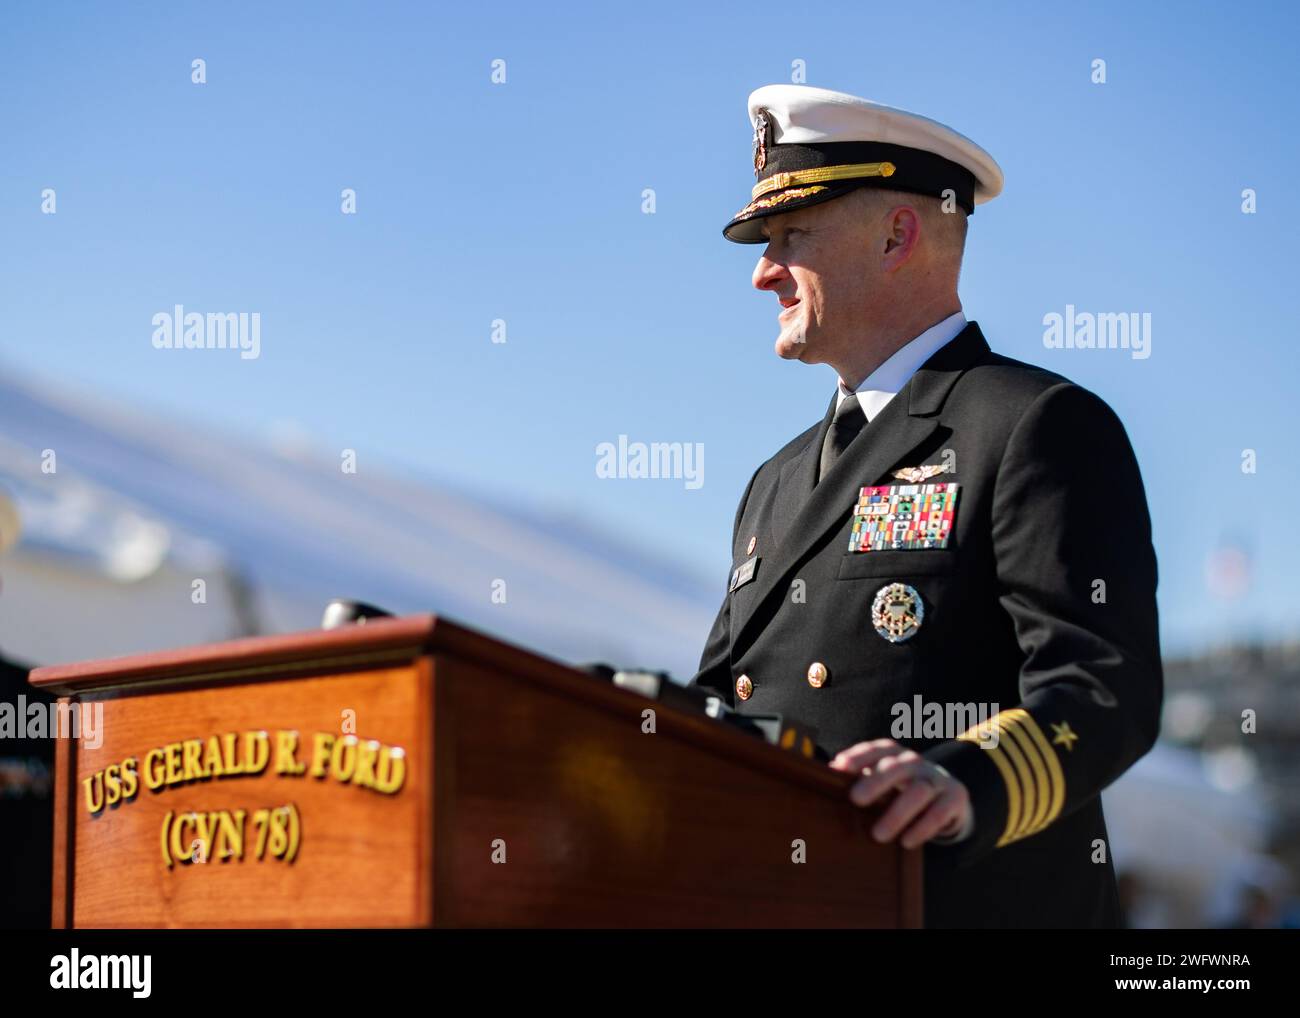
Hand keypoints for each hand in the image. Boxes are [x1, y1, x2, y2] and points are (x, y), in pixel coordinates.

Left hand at [829, 739, 971, 848]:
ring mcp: (937, 778)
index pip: (876, 750)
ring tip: (878, 835)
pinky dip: (922, 828)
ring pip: (918, 791)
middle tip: (855, 799)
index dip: (858, 756)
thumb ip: (858, 779)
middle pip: (896, 767)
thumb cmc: (902, 789)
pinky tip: (907, 841)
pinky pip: (939, 812)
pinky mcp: (955, 796)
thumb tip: (826, 778)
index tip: (839, 768)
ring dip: (897, 813)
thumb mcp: (882, 780)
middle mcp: (916, 762)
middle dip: (875, 782)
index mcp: (895, 755)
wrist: (947, 795)